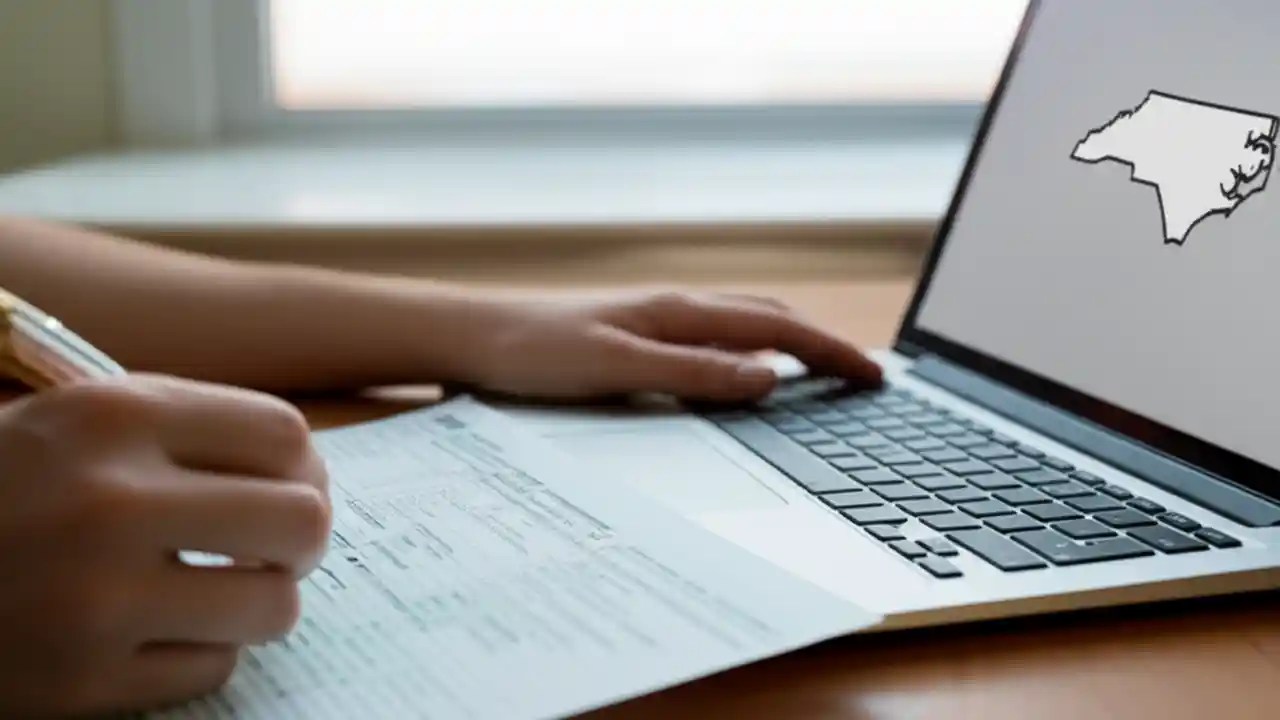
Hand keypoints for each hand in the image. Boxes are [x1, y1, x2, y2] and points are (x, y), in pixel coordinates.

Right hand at [0, 375, 329, 716]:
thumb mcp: (77, 423)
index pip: (283, 436)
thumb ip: (186, 430)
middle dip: (301, 537)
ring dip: (261, 600)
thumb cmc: (2, 487)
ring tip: (226, 591)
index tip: (290, 485)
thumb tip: (308, 471)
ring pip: (273, 606)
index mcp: (111, 416)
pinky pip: (212, 668)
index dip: (303, 466)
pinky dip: (200, 651)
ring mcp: (95, 602)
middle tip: (275, 547)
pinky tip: (161, 631)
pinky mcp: (80, 685)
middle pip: (301, 521)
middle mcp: (109, 503)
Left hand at [462, 290, 881, 400]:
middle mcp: (674, 307)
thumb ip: (694, 371)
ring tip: (820, 368)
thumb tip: (769, 378)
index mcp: (679, 311)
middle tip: (861, 375)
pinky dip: (750, 348)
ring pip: (743, 322)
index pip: (777, 328)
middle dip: (821, 343)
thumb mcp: (619, 367)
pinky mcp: (635, 331)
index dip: (830, 351)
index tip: (873, 375)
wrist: (472, 335)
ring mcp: (656, 316)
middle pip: (769, 317)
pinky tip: (741, 368)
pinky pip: (713, 335)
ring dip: (789, 341)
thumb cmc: (534, 351)